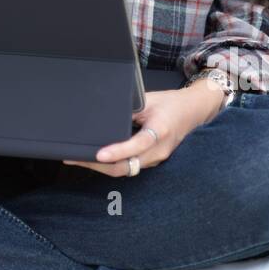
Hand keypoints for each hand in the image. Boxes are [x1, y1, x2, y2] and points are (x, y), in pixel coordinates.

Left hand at [61, 86, 217, 175]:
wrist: (192, 111)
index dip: (117, 151)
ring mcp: (157, 159)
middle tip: (76, 158)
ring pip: (127, 170)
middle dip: (99, 166)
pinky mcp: (153, 161)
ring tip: (79, 159)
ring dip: (104, 167)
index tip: (99, 154)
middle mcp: (158, 150)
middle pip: (127, 167)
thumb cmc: (170, 103)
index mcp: (159, 132)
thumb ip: (128, 109)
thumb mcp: (148, 100)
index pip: (136, 146)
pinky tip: (96, 159)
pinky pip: (131, 167)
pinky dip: (113, 165)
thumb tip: (104, 116)